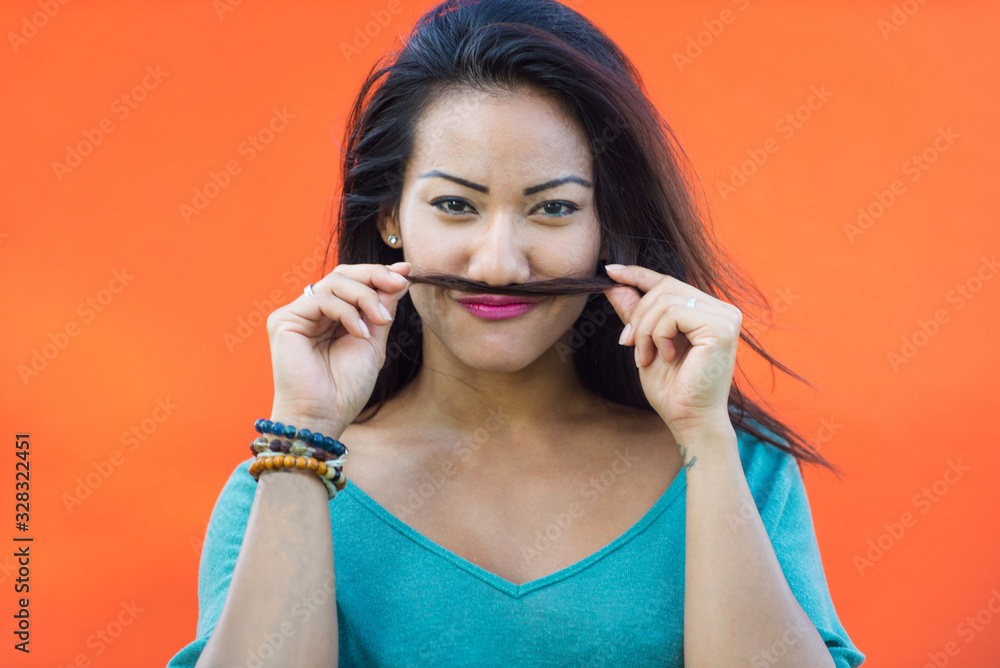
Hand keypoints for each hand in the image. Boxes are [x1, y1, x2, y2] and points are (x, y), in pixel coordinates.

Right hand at [265, 261, 411, 436]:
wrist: (324, 416)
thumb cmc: (346, 388)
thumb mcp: (374, 341)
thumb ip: (383, 308)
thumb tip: (402, 276)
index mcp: (331, 316)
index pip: (353, 282)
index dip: (378, 274)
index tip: (406, 274)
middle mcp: (312, 312)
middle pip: (343, 274)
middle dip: (375, 276)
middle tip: (399, 284)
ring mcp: (297, 314)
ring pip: (334, 282)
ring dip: (365, 297)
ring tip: (381, 321)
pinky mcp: (283, 320)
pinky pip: (322, 300)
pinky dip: (347, 313)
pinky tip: (360, 334)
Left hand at [602, 264, 739, 439]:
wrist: (689, 420)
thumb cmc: (672, 389)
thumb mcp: (645, 343)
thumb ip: (634, 313)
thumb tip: (612, 282)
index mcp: (707, 311)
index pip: (669, 282)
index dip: (637, 274)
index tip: (610, 271)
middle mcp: (721, 309)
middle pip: (665, 287)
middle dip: (637, 314)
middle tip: (627, 343)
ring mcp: (725, 317)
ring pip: (666, 300)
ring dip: (644, 330)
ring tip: (645, 357)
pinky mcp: (721, 327)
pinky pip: (674, 314)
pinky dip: (659, 335)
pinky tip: (666, 357)